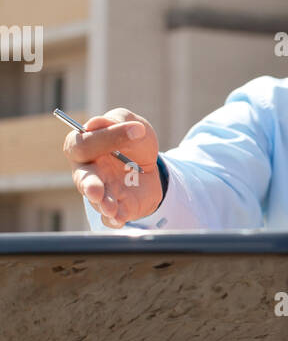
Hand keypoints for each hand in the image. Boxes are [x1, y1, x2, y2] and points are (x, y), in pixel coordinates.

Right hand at [64, 109, 162, 226]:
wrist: (152, 164)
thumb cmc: (131, 140)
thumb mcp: (129, 122)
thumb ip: (114, 120)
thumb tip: (94, 123)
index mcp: (84, 146)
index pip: (84, 144)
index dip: (107, 136)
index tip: (136, 130)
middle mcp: (88, 172)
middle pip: (82, 180)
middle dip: (88, 186)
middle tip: (95, 191)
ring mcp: (102, 192)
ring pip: (97, 201)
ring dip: (103, 205)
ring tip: (110, 208)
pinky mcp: (117, 208)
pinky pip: (110, 218)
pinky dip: (114, 220)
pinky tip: (118, 220)